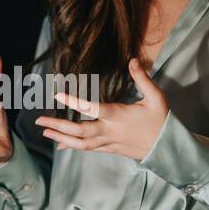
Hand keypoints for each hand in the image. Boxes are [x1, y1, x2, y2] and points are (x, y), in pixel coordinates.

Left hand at [35, 58, 168, 160]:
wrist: (168, 148)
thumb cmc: (162, 120)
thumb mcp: (156, 97)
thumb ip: (142, 78)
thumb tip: (132, 60)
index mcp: (118, 116)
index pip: (91, 108)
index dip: (73, 102)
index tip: (57, 95)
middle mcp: (110, 131)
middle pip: (79, 132)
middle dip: (58, 127)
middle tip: (39, 121)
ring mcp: (109, 143)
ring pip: (81, 144)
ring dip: (61, 138)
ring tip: (45, 132)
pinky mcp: (110, 149)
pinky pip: (88, 149)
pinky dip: (73, 147)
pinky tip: (61, 145)